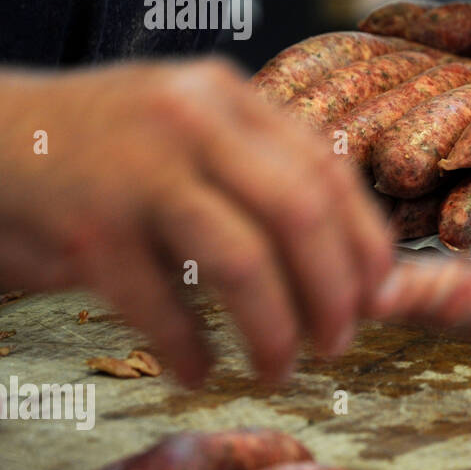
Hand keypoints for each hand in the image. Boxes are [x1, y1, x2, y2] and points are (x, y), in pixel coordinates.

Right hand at [0, 58, 470, 384]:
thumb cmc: (104, 151)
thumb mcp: (190, 132)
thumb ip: (261, 176)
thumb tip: (351, 268)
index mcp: (230, 97)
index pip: (329, 168)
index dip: (365, 240)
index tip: (381, 294)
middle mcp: (193, 119)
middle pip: (301, 213)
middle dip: (333, 291)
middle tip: (339, 343)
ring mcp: (138, 168)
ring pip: (242, 260)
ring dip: (274, 329)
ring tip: (279, 369)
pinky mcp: (88, 222)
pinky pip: (160, 304)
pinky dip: (188, 349)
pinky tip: (197, 373)